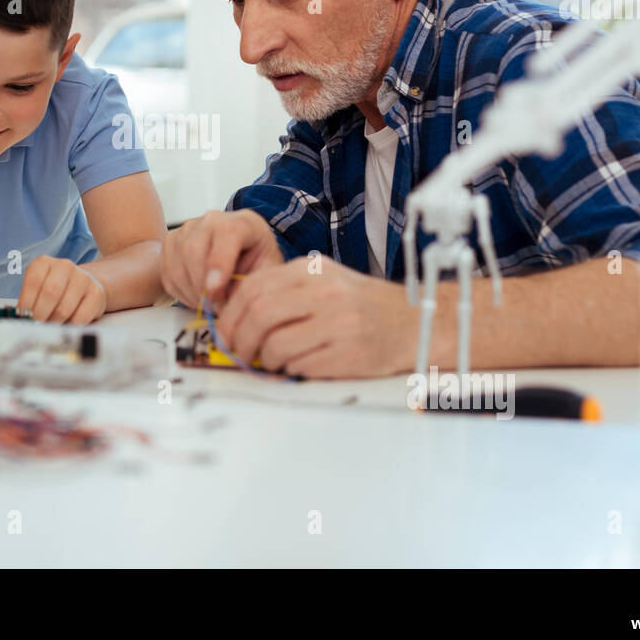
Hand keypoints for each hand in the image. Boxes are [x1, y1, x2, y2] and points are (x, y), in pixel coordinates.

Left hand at [18, 257, 107, 323]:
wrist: (84, 287)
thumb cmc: (54, 293)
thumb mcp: (37, 291)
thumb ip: (28, 303)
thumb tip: (20, 321)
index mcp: (44, 263)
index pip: (33, 281)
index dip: (27, 303)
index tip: (24, 318)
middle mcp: (64, 266)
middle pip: (50, 293)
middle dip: (40, 315)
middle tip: (37, 327)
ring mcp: (82, 278)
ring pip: (64, 308)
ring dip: (55, 323)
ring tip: (52, 325)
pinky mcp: (97, 293)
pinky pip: (80, 317)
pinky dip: (71, 326)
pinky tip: (67, 323)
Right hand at [161, 209, 284, 309]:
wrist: (242, 253)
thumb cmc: (256, 261)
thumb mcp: (266, 272)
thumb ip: (250, 284)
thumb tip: (227, 305)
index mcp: (242, 222)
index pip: (227, 233)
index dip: (219, 263)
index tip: (215, 291)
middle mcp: (211, 219)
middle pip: (194, 250)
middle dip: (202, 287)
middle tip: (216, 308)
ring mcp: (187, 230)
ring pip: (178, 264)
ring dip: (191, 293)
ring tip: (209, 304)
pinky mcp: (171, 244)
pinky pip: (168, 273)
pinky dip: (181, 292)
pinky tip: (198, 297)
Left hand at [215, 256, 415, 378]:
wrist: (413, 322)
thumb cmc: (363, 305)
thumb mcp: (324, 281)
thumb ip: (285, 290)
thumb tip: (239, 313)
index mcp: (311, 270)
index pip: (254, 288)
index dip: (231, 314)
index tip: (226, 331)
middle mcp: (323, 292)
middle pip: (259, 314)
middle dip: (239, 339)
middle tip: (238, 352)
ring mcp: (335, 322)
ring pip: (275, 343)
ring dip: (263, 358)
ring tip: (268, 361)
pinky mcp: (345, 353)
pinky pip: (298, 364)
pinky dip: (288, 368)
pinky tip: (295, 365)